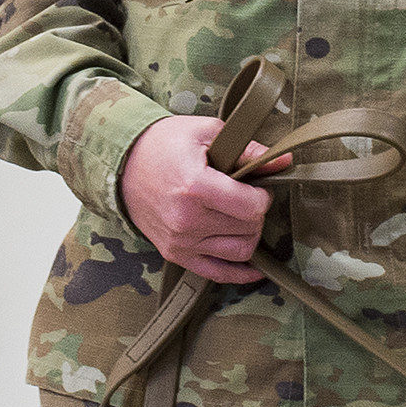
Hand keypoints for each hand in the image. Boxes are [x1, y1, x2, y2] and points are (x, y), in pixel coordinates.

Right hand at [119, 116, 271, 279]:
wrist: (121, 163)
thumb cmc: (164, 144)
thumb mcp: (205, 133)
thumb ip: (248, 150)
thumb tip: (284, 160)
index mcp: (195, 186)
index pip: (252, 206)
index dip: (263, 196)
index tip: (254, 186)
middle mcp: (187, 219)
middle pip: (249, 228)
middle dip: (255, 213)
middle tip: (245, 198)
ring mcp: (180, 241)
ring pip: (240, 251)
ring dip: (249, 235)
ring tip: (240, 218)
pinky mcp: (175, 254)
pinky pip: (218, 273)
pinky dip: (240, 273)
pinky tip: (254, 268)